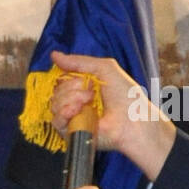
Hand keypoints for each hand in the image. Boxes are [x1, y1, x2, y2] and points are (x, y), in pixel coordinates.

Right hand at [50, 51, 175, 180]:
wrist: (133, 120)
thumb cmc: (126, 95)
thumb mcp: (104, 68)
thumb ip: (79, 61)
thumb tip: (54, 55)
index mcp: (83, 87)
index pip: (62, 78)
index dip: (65, 76)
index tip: (79, 77)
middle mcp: (76, 102)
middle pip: (57, 90)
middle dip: (72, 88)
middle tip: (91, 92)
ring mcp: (74, 117)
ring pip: (55, 104)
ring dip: (70, 99)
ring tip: (88, 102)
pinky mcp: (72, 132)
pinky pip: (56, 121)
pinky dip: (63, 113)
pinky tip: (76, 111)